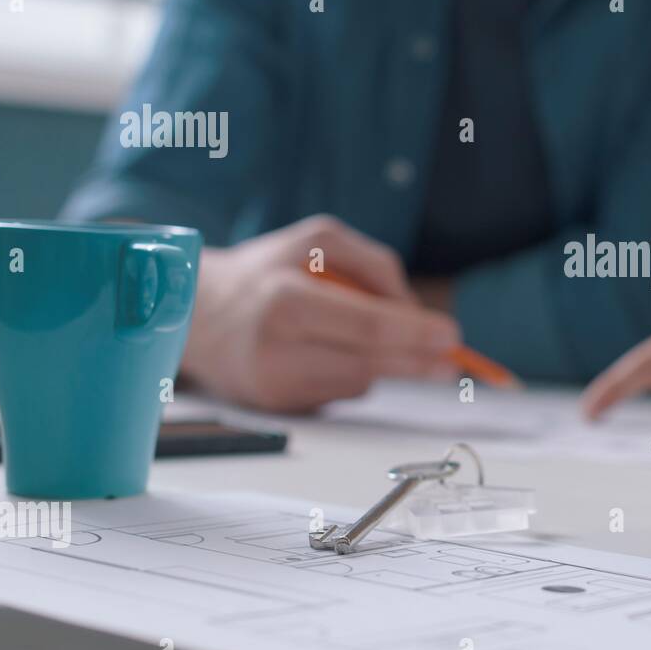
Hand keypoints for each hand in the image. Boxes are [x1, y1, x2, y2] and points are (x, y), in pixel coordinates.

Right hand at [180, 215, 460, 411]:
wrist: (198, 313)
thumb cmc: (267, 271)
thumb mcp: (317, 241)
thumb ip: (374, 266)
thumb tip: (414, 310)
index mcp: (286, 301)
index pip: (365, 327)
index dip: (414, 335)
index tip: (451, 337)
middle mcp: (276, 349)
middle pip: (368, 365)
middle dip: (417, 363)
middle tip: (452, 362)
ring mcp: (276, 385)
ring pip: (359, 383)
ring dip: (376, 362)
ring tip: (343, 332)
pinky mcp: (279, 408)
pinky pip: (339, 394)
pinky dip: (348, 373)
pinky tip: (321, 353)